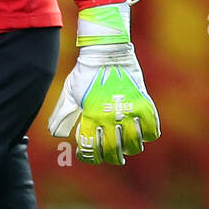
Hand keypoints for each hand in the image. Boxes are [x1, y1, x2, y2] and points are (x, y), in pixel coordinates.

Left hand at [47, 0, 159, 164]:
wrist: (106, 51)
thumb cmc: (85, 72)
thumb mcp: (69, 93)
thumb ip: (63, 114)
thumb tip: (56, 134)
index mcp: (90, 115)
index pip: (90, 148)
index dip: (91, 157)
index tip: (93, 156)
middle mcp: (109, 116)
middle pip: (114, 150)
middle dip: (114, 157)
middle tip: (116, 157)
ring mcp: (128, 110)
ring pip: (135, 144)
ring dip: (132, 148)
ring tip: (130, 146)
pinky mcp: (144, 103)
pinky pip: (152, 129)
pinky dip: (150, 134)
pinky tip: (144, 133)